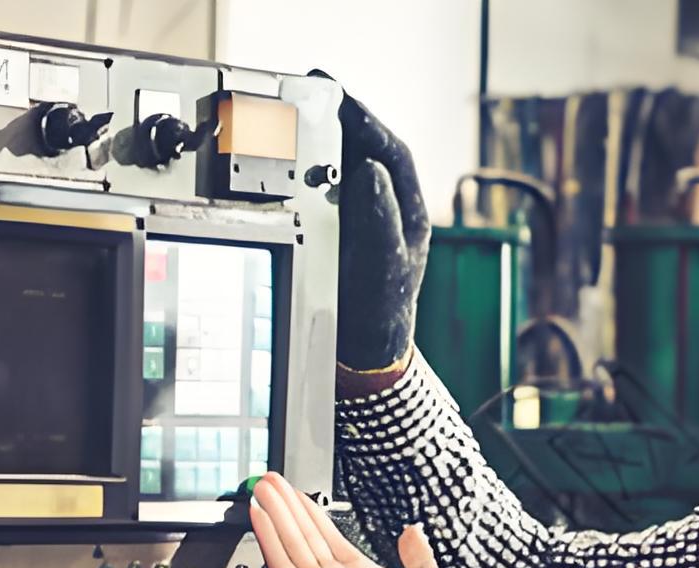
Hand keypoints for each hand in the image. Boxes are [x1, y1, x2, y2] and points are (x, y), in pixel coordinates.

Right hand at [247, 474, 459, 567]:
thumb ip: (418, 555)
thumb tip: (413, 529)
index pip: (328, 536)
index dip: (311, 512)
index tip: (296, 492)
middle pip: (304, 536)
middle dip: (286, 506)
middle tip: (270, 479)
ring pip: (290, 544)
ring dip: (274, 514)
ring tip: (262, 486)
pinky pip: (282, 566)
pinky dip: (268, 540)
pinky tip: (259, 516)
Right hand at [314, 74, 428, 382]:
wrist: (361, 351)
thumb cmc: (380, 312)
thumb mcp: (383, 266)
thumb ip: (380, 217)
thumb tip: (371, 168)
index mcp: (409, 211)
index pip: (391, 151)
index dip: (367, 121)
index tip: (342, 97)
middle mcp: (390, 205)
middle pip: (368, 147)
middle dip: (343, 116)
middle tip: (314, 85)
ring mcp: (365, 214)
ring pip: (347, 163)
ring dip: (324, 135)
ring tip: (297, 106)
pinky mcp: (342, 226)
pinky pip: (327, 185)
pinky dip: (309, 165)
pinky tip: (288, 151)